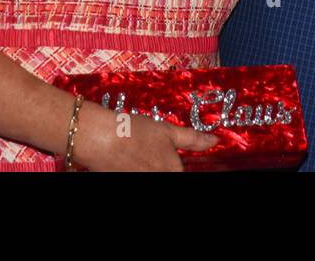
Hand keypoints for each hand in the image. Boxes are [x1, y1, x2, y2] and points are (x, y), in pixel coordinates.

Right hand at [71, 104, 218, 170]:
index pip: (182, 173)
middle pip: (169, 174)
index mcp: (174, 172)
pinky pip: (136, 176)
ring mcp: (140, 184)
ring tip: (139, 156)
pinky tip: (129, 161)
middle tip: (149, 152)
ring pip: (151, 175)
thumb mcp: (167, 131)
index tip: (164, 156)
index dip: (177, 165)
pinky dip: (136, 169)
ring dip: (148, 167)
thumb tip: (215, 141)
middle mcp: (159, 181)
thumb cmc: (135, 132)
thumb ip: (193, 139)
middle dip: (162, 166)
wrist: (99, 138)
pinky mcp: (123, 182)